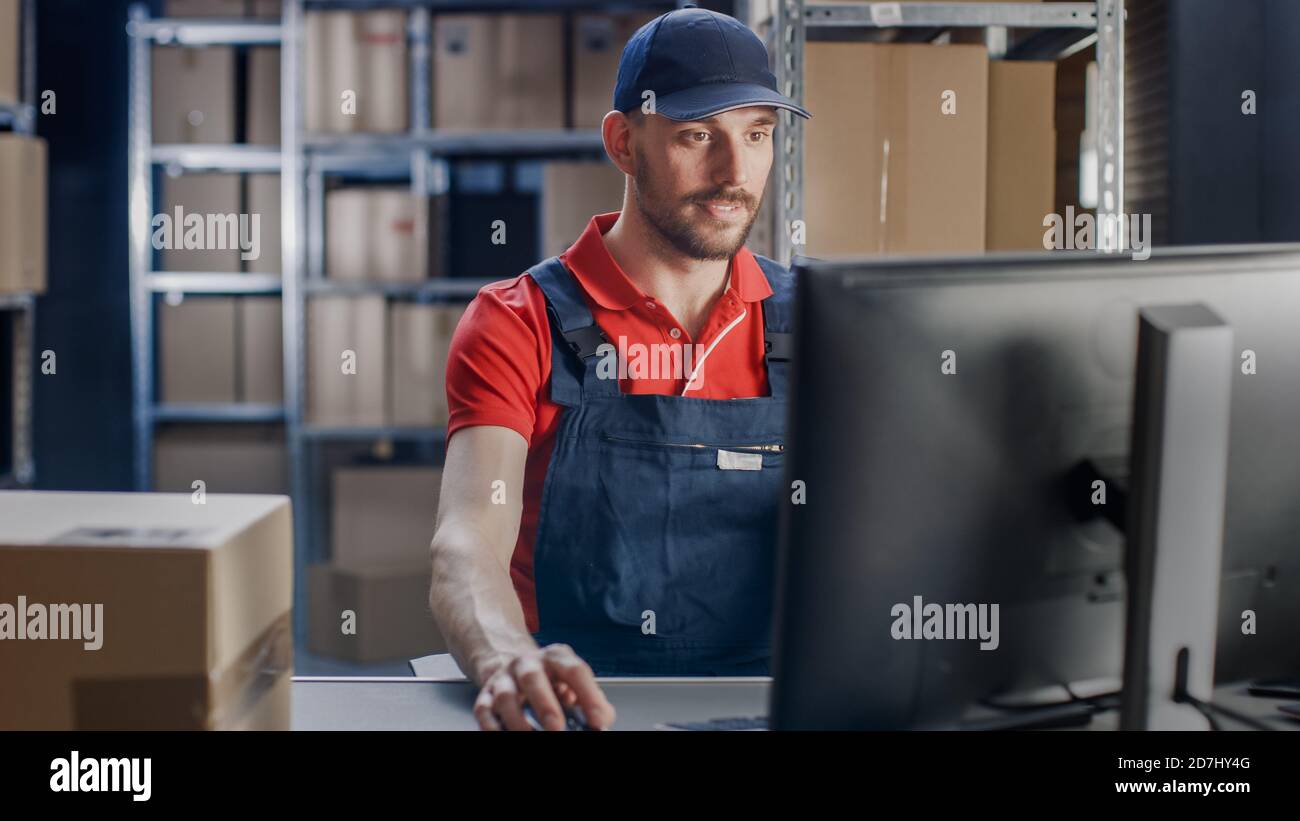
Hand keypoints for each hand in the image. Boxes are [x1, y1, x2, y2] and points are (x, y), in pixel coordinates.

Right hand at [473, 644, 615, 730]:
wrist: (514, 666)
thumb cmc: (551, 680)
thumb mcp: (574, 682)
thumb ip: (591, 700)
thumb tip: (601, 722)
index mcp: (555, 657)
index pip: (574, 671)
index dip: (589, 696)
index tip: (598, 721)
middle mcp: (527, 664)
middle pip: (533, 678)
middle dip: (545, 705)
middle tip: (557, 729)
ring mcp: (504, 679)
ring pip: (505, 696)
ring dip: (518, 721)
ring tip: (531, 737)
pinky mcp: (485, 696)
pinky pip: (484, 712)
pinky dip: (493, 728)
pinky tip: (505, 735)